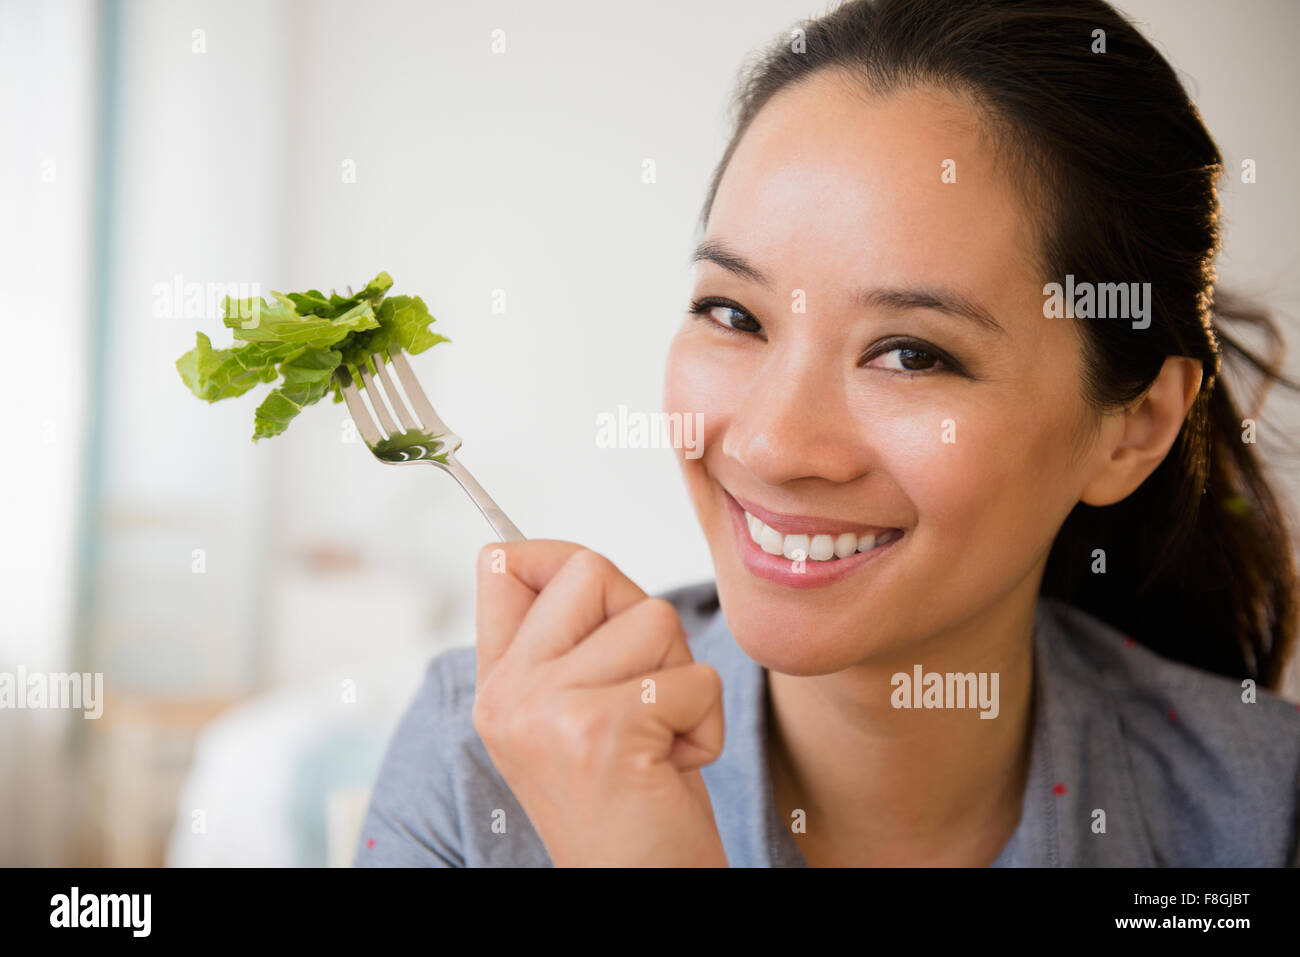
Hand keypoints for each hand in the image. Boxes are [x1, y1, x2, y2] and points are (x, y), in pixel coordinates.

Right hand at [472, 540, 728, 866]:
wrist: (636, 895)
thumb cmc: (628, 808)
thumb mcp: (573, 719)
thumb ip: (566, 645)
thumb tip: (577, 562)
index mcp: (496, 686)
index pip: (501, 564)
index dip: (558, 557)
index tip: (599, 601)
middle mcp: (507, 694)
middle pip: (590, 569)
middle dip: (643, 619)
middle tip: (645, 692)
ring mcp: (548, 709)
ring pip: (654, 618)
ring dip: (682, 679)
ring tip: (659, 738)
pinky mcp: (603, 730)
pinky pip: (695, 677)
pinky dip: (705, 725)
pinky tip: (671, 767)